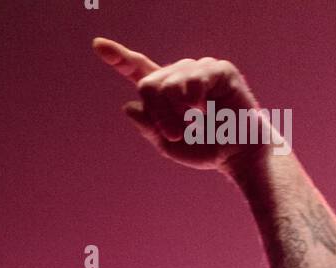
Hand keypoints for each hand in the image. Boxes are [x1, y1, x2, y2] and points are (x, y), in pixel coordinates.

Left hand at [92, 38, 261, 169]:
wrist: (238, 153)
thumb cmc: (207, 149)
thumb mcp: (168, 144)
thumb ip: (147, 126)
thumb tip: (128, 104)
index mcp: (167, 92)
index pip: (139, 71)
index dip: (118, 58)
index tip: (97, 45)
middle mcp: (180, 75)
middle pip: (148, 85)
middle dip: (158, 115)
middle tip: (175, 134)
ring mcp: (199, 69)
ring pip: (167, 85)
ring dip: (174, 114)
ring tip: (192, 127)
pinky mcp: (218, 69)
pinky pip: (191, 82)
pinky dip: (193, 103)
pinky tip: (206, 109)